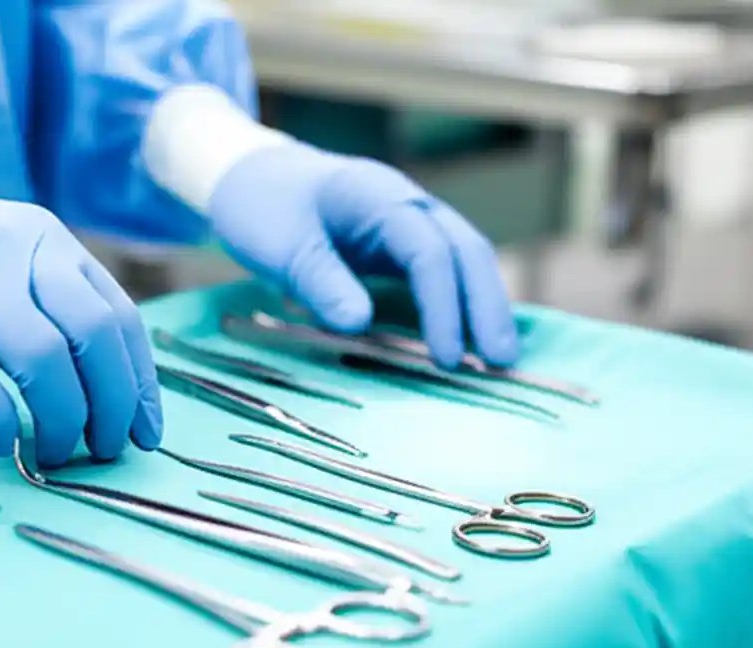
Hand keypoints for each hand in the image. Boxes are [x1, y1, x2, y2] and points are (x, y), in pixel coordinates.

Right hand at [0, 188, 161, 465]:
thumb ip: (42, 297)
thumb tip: (100, 382)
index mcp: (42, 237)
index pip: (117, 318)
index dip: (139, 384)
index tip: (144, 432)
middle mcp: (13, 250)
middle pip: (93, 340)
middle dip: (112, 408)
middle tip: (103, 451)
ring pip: (45, 365)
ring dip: (62, 423)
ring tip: (55, 455)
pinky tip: (2, 446)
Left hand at [207, 143, 518, 367]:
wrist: (251, 179)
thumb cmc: (262, 209)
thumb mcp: (280, 248)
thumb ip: (319, 281)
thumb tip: (360, 323)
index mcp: (378, 196)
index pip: (429, 252)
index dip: (442, 307)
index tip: (446, 359)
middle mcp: (408, 204)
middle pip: (466, 251)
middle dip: (486, 307)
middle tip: (501, 364)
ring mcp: (411, 223)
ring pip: (465, 260)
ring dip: (484, 307)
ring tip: (499, 361)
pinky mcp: (404, 246)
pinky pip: (445, 272)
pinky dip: (461, 304)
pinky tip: (471, 341)